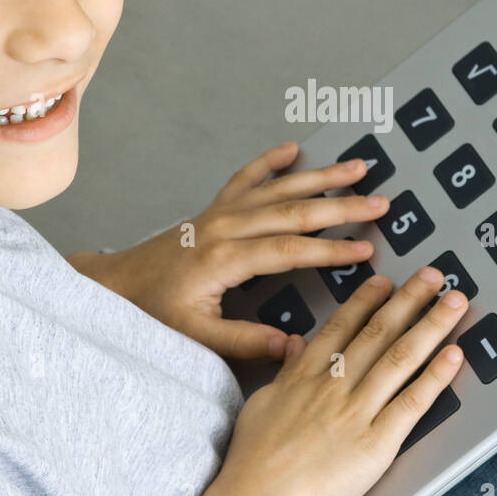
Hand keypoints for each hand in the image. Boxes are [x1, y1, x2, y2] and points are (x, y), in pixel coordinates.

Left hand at [71, 141, 390, 359]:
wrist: (116, 286)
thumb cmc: (154, 312)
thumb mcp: (196, 337)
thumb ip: (244, 342)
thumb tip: (291, 347)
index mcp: (225, 259)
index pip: (290, 250)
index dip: (331, 250)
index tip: (366, 251)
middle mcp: (226, 227)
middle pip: (294, 210)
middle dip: (341, 205)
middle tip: (380, 202)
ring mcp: (220, 212)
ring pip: (278, 188)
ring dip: (320, 175)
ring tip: (358, 165)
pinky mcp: (214, 208)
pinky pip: (246, 177)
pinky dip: (269, 161)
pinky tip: (293, 148)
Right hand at [181, 267, 467, 495]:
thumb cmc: (252, 462)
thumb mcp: (261, 404)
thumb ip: (285, 371)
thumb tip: (296, 345)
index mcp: (304, 374)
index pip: (342, 326)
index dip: (368, 299)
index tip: (386, 280)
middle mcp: (334, 386)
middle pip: (378, 332)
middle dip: (409, 299)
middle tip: (433, 276)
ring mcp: (356, 412)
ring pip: (400, 358)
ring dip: (431, 325)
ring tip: (453, 301)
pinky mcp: (376, 444)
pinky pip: (412, 402)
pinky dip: (435, 377)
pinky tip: (453, 355)